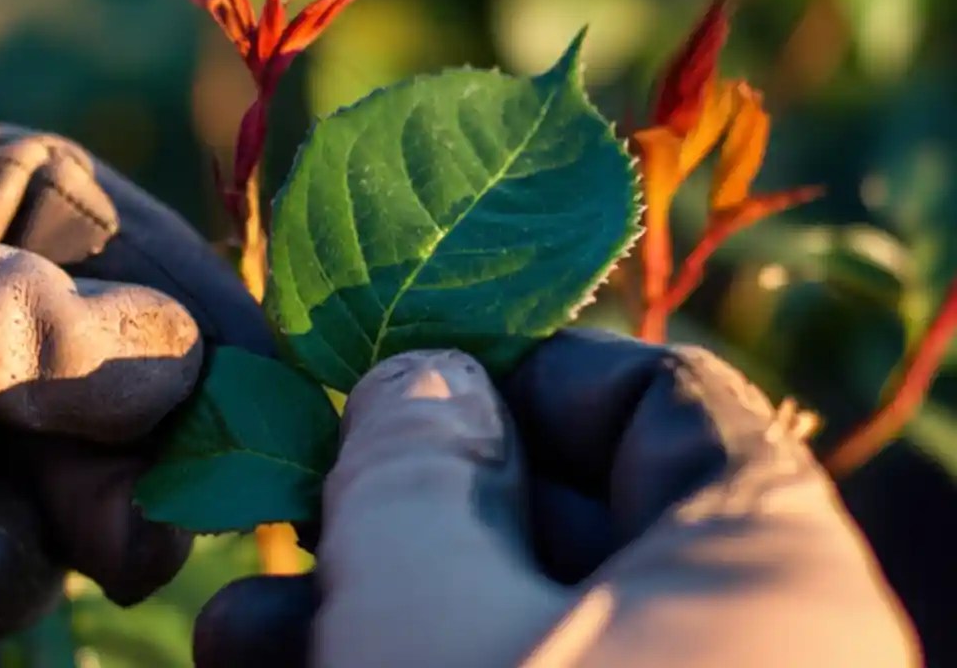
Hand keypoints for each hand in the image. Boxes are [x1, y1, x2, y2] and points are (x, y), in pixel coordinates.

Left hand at [0, 75, 269, 643]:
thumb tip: (173, 360)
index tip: (270, 403)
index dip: (204, 316)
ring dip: (89, 524)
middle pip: (121, 374)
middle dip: (154, 445)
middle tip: (154, 521)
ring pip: (71, 475)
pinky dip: (2, 580)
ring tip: (85, 560)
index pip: (125, 240)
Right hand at [194, 329, 920, 666]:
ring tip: (242, 626)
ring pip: (505, 617)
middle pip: (562, 514)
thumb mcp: (436, 610)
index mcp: (765, 571)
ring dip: (362, 601)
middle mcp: (734, 641)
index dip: (514, 366)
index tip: (387, 380)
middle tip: (286, 504)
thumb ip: (418, 470)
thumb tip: (419, 375)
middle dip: (402, 502)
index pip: (659, 399)